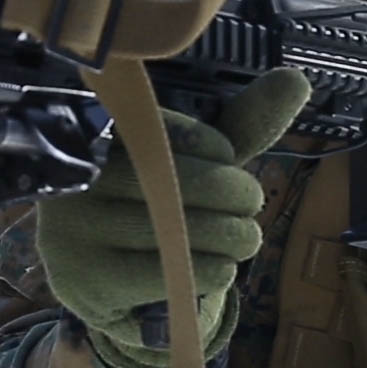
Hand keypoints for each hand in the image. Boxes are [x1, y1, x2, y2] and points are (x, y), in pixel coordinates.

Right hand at [37, 68, 310, 367]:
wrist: (109, 287)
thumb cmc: (160, 207)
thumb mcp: (195, 163)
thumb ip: (239, 125)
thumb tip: (296, 80)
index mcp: (86, 134)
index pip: (149, 129)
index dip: (201, 141)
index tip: (226, 154)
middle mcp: (69, 179)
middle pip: (161, 179)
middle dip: (224, 190)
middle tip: (252, 201)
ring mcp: (70, 232)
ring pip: (168, 229)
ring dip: (226, 235)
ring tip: (246, 237)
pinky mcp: (84, 282)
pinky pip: (160, 273)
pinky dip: (206, 270)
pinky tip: (223, 266)